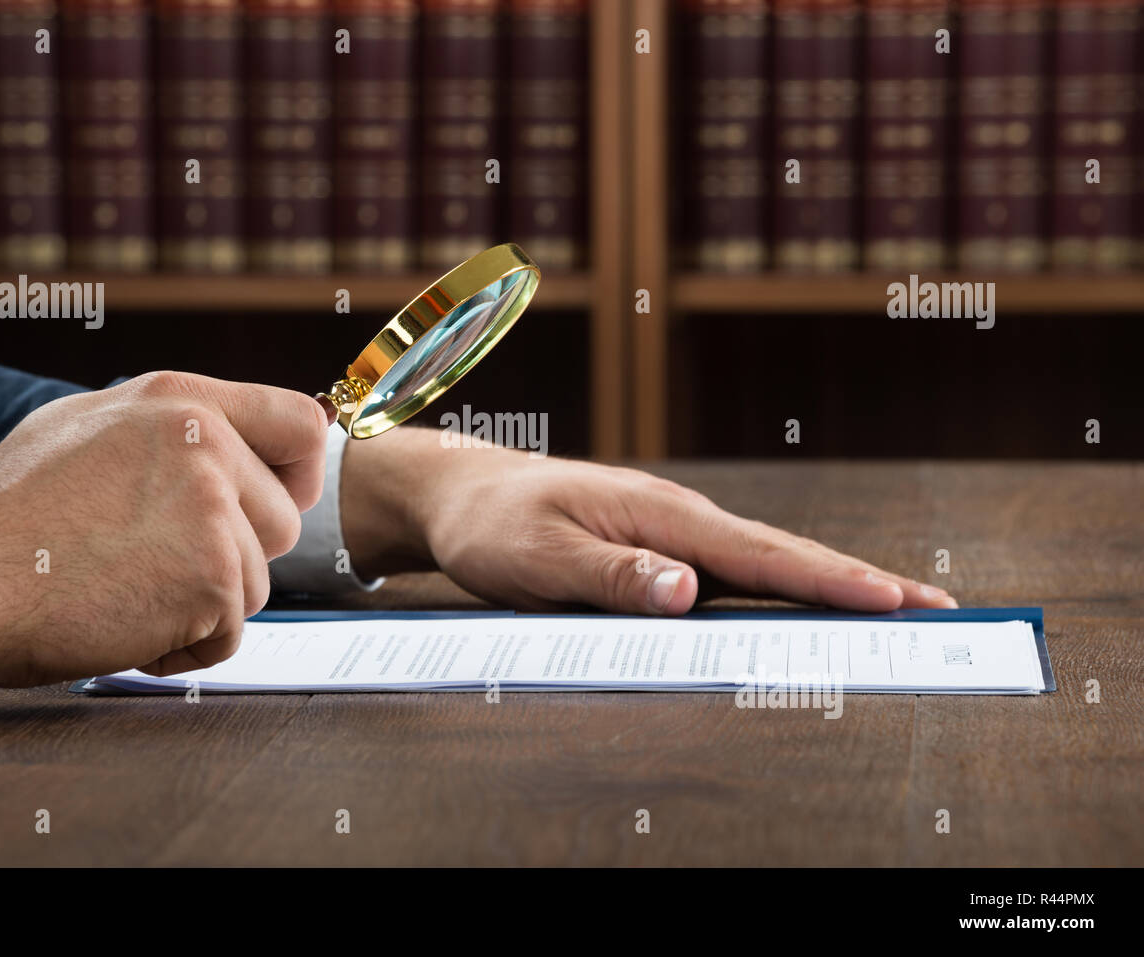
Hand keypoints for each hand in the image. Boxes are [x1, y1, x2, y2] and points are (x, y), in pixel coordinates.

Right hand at [0, 371, 331, 685]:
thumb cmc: (10, 513)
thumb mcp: (90, 426)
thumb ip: (171, 430)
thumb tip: (231, 440)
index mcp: (183, 401)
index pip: (302, 424)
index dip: (298, 475)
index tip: (273, 502)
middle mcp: (209, 442)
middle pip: (284, 521)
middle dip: (236, 556)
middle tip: (159, 565)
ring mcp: (214, 509)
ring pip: (257, 583)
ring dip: (203, 606)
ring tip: (127, 592)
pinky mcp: (212, 577)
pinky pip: (230, 632)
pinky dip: (186, 648)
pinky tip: (127, 625)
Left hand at [341, 429, 956, 614]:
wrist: (462, 494)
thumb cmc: (496, 526)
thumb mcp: (540, 560)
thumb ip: (614, 577)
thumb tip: (690, 592)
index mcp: (662, 514)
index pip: (762, 555)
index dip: (831, 581)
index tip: (896, 601)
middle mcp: (681, 518)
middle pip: (784, 555)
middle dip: (860, 582)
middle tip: (936, 609)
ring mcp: (675, 530)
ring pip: (765, 564)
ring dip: (828, 586)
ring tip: (894, 611)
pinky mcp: (661, 546)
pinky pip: (734, 572)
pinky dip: (781, 589)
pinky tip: (803, 609)